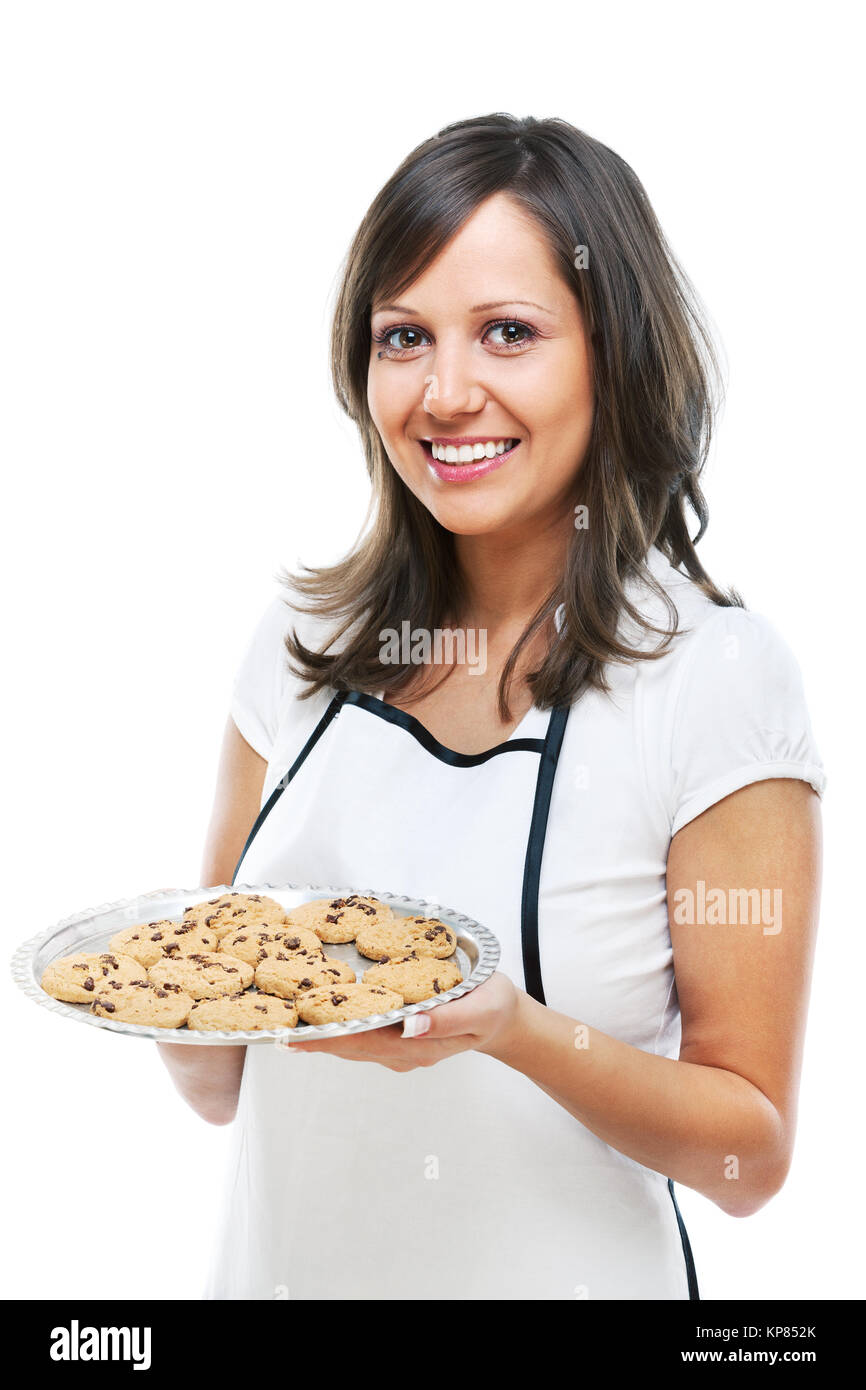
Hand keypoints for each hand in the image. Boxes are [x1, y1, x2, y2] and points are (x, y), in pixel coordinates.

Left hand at [282, 971, 523, 1071]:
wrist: (503, 1017)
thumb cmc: (493, 1008)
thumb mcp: (480, 1009)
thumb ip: (447, 1018)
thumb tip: (409, 1025)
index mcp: (418, 1046)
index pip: (362, 1043)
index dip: (326, 1039)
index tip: (292, 1037)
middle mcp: (402, 1050)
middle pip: (349, 1045)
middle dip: (313, 1037)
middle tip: (273, 1026)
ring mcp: (399, 1046)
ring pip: (353, 1040)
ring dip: (321, 1031)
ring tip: (287, 1020)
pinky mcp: (399, 1034)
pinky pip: (364, 1031)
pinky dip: (340, 1022)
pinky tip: (322, 1011)